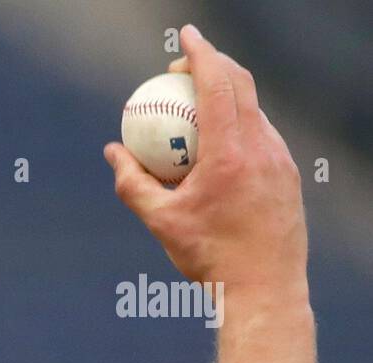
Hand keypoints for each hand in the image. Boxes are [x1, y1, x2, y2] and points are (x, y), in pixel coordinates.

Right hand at [104, 24, 307, 298]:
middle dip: (214, 64)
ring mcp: (280, 159)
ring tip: (197, 107)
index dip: (201, 53)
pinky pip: (263, 136)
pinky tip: (219, 146)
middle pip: (242, 85)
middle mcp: (261, 148)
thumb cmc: (207, 256)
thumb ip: (132, 182)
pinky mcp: (288, 173)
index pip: (218, 85)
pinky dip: (239, 126)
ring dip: (227, 95)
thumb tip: (113, 152)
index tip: (185, 37)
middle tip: (183, 69)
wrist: (263, 286)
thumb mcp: (159, 221)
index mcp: (229, 154)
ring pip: (254, 110)